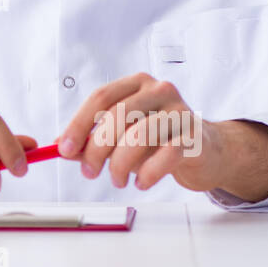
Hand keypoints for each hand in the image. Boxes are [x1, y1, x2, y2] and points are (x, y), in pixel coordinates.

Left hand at [54, 72, 226, 193]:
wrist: (208, 150)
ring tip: (118, 180)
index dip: (78, 124)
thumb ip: (93, 138)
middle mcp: (159, 90)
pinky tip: (141, 182)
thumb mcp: (124, 135)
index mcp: (137, 84)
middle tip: (89, 171)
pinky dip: (147, 174)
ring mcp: (180, 111)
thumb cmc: (161, 139)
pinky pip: (165, 156)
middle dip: (96, 149)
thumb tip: (60, 146)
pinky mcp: (195, 136)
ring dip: (120, 165)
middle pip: (117, 117)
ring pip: (138, 137)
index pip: (101, 97)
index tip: (63, 149)